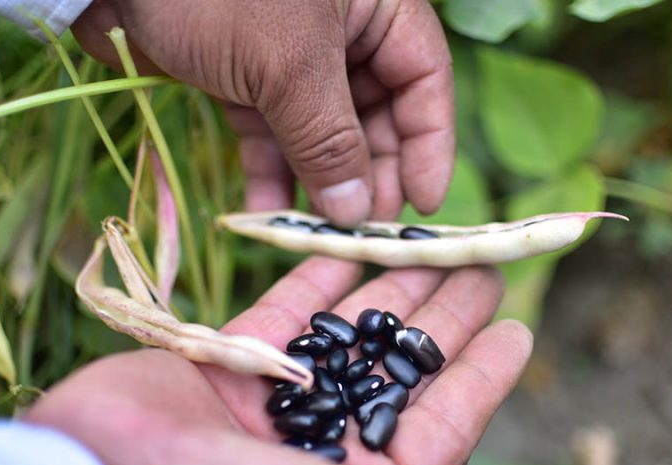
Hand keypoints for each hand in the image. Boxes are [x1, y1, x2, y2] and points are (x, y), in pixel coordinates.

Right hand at [25, 258, 537, 464]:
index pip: (441, 429)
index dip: (483, 377)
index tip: (519, 329)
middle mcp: (323, 454)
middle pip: (400, 372)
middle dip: (444, 317)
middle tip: (485, 263)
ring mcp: (272, 406)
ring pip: (348, 335)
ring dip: (391, 288)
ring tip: (434, 240)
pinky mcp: (225, 365)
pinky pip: (284, 313)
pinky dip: (319, 278)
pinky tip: (354, 241)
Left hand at [71, 0, 454, 224]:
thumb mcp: (288, 66)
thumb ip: (330, 139)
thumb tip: (357, 209)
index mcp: (373, 5)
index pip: (424, 77)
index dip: (429, 143)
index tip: (422, 205)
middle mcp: (340, 30)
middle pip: (376, 111)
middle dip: (371, 173)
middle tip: (364, 230)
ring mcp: (289, 55)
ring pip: (322, 130)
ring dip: (321, 183)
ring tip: (319, 234)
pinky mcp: (243, 77)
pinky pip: (271, 133)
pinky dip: (270, 172)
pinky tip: (267, 216)